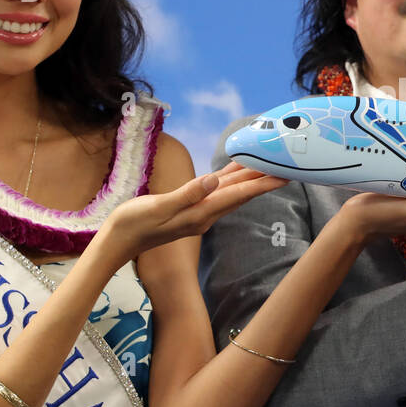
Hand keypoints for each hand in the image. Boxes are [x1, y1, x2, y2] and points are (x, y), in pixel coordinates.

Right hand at [105, 162, 287, 257]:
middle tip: (287, 166)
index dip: (262, 184)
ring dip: (248, 178)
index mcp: (200, 213)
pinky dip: (228, 179)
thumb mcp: (158, 207)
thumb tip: (214, 181)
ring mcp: (198, 213)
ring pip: (229, 191)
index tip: (285, 176)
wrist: (118, 241)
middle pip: (240, 193)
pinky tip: (234, 171)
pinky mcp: (189, 209)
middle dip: (263, 180)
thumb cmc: (133, 223)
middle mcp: (204, 214)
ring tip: (267, 164)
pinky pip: (216, 192)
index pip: (237, 195)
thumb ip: (187, 194)